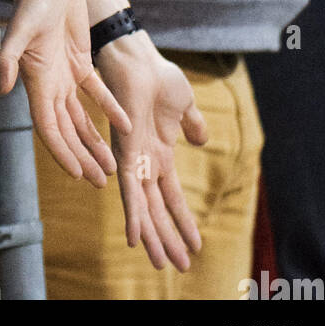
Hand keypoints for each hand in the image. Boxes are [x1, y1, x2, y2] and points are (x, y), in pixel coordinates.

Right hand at [0, 0, 130, 185]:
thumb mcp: (19, 27)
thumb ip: (7, 57)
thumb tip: (1, 88)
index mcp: (36, 79)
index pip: (48, 127)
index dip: (62, 152)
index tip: (77, 175)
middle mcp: (49, 81)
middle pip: (66, 130)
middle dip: (82, 157)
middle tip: (101, 182)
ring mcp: (64, 72)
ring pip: (80, 117)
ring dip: (94, 141)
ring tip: (110, 166)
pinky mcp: (78, 58)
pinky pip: (96, 91)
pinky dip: (109, 109)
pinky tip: (126, 125)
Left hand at [95, 31, 208, 269]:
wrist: (138, 58)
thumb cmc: (158, 76)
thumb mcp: (185, 106)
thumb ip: (192, 125)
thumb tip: (200, 139)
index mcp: (159, 153)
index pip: (171, 196)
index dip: (183, 220)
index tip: (196, 245)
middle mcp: (144, 161)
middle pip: (157, 210)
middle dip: (168, 239)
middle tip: (179, 268)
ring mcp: (133, 159)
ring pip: (143, 208)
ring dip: (153, 236)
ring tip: (163, 264)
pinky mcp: (124, 152)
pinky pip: (128, 190)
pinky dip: (132, 214)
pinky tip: (134, 237)